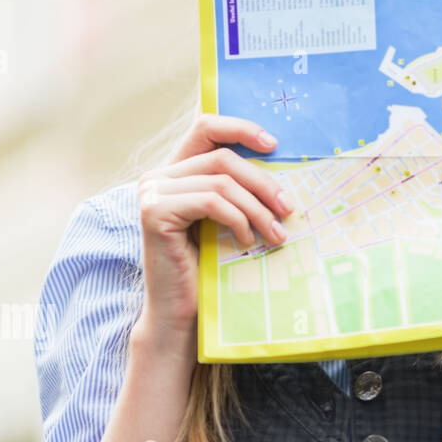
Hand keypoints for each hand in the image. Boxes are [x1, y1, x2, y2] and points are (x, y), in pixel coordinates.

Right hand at [137, 113, 292, 339]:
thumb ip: (239, 189)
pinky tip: (248, 241)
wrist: (181, 313)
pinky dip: (238, 220)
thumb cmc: (209, 266)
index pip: (207, 127)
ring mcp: (152, 192)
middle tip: (289, 208)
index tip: (274, 145)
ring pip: (221, 181)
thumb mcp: (228, 218)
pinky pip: (212, 202)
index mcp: (176, 171)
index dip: (241, 128)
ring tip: (277, 233)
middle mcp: (158, 176)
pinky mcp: (154, 212)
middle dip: (263, 182)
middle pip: (222, 157)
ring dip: (257, 208)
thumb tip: (282, 165)